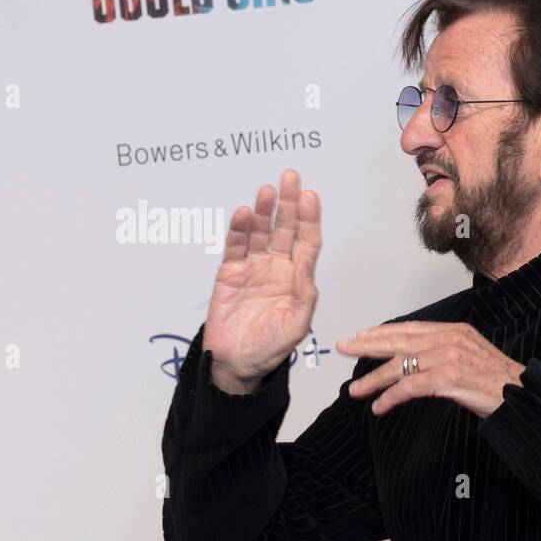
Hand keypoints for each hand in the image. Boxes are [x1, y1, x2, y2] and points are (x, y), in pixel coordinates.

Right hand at [201, 168, 321, 392]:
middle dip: (289, 203)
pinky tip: (245, 214)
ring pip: (261, 232)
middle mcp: (277, 267)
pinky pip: (235, 247)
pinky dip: (239, 230)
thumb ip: (303, 296)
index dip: (310, 219)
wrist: (237, 363)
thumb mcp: (296, 325)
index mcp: (298, 278)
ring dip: (265, 211)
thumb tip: (306, 267)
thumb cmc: (271, 347)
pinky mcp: (229, 272)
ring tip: (269, 190)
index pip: (307, 242)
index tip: (311, 197)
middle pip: (285, 229)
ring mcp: (253, 267)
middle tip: (291, 177)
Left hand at [336, 321, 524, 418]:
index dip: (383, 333)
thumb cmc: (499, 384)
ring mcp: (450, 357)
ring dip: (374, 380)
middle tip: (343, 348)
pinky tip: (380, 407)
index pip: (410, 329)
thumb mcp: (471, 360)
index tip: (362, 336)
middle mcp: (450, 339)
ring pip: (401, 366)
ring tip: (355, 391)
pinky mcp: (450, 377)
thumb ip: (446, 355)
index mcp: (455, 331)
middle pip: (399, 341)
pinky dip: (391, 397)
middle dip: (368, 346)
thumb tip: (418, 364)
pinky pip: (411, 387)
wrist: (523, 396)